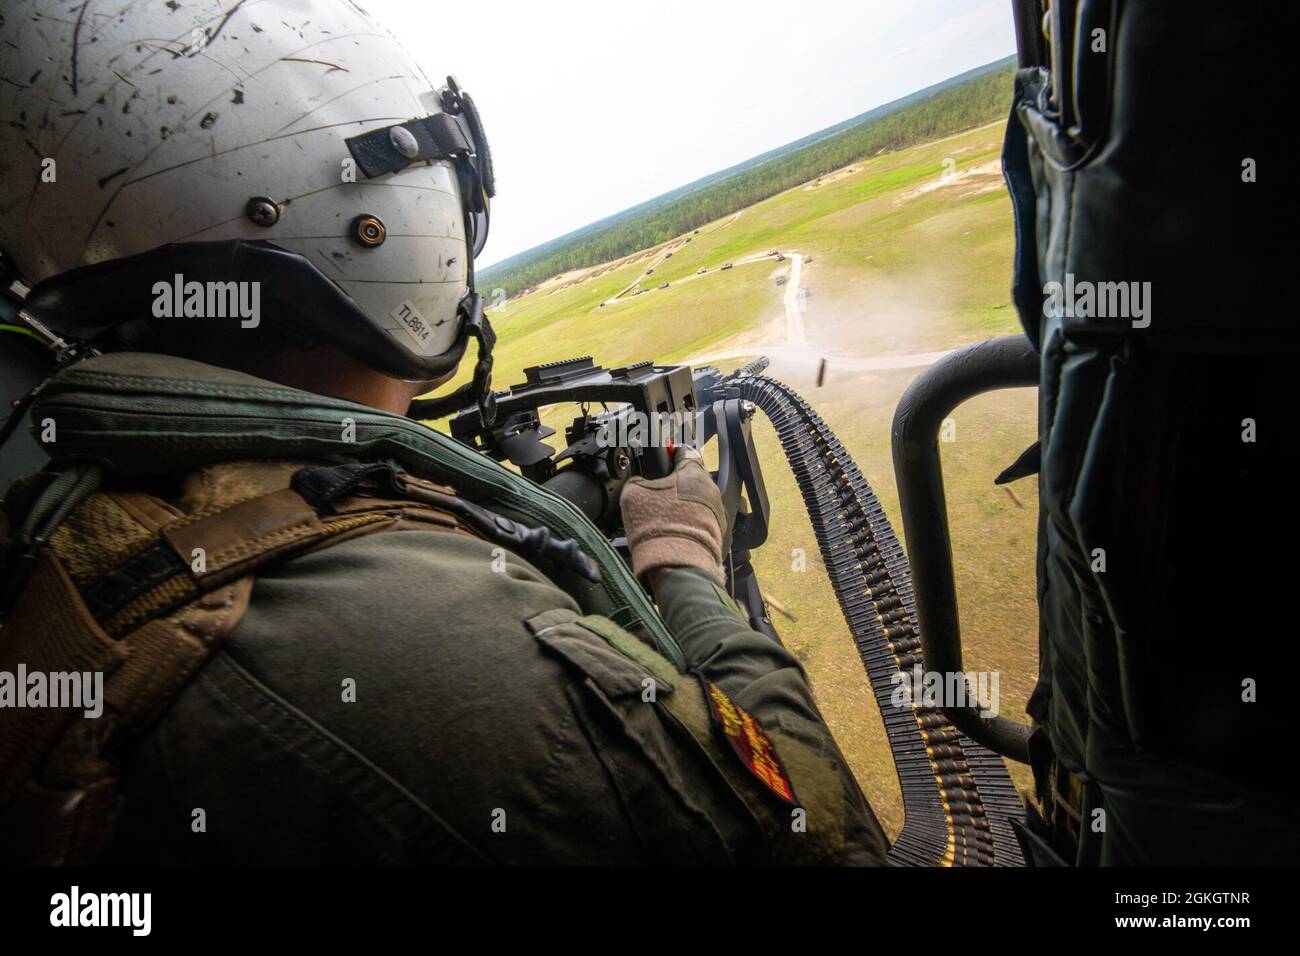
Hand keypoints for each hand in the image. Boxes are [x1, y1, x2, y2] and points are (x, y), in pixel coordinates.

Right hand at [620, 446, 726, 584]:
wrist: (677, 563)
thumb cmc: (658, 524)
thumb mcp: (633, 493)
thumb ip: (638, 480)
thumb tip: (639, 482)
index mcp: (693, 472)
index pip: (684, 451)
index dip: (670, 454)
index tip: (663, 458)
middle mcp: (711, 489)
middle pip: (691, 479)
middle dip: (675, 484)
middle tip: (656, 494)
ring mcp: (717, 512)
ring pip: (696, 501)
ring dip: (682, 505)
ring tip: (662, 517)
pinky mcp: (718, 533)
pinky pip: (700, 520)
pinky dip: (688, 523)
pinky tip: (672, 531)